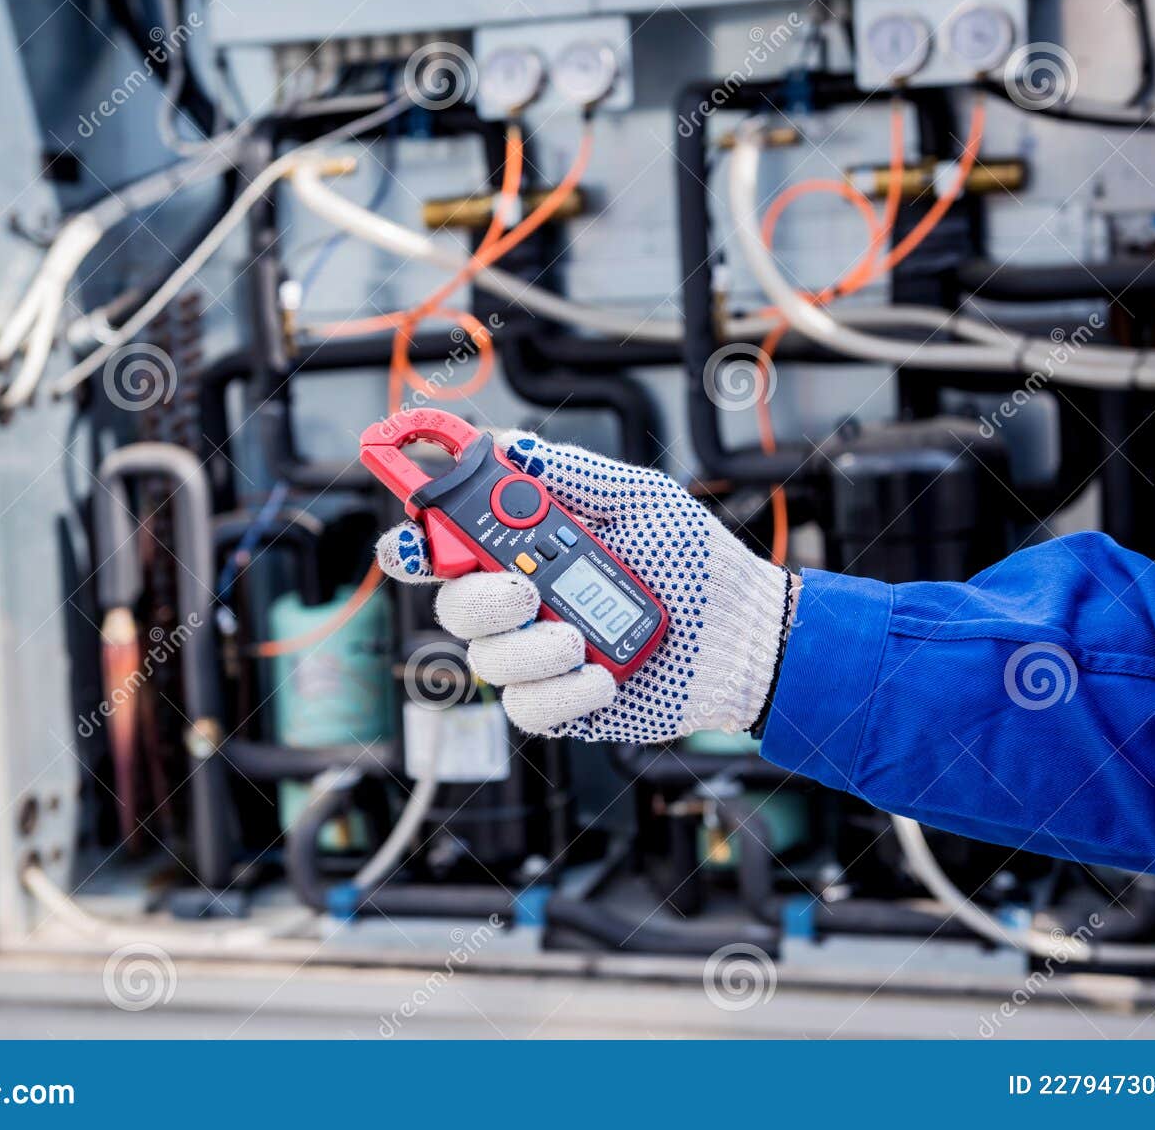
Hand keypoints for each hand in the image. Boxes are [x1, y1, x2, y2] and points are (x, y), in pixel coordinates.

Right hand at [376, 431, 794, 743]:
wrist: (744, 634)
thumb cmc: (694, 563)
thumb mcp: (641, 499)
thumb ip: (574, 474)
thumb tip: (512, 447)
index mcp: (525, 551)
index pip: (445, 546)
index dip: (412, 542)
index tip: (410, 537)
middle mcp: (520, 605)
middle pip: (450, 604)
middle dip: (478, 597)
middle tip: (526, 590)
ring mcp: (536, 658)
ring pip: (485, 660)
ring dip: (533, 645)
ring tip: (585, 636)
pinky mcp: (559, 706)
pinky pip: (526, 707)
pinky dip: (564, 690)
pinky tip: (605, 676)